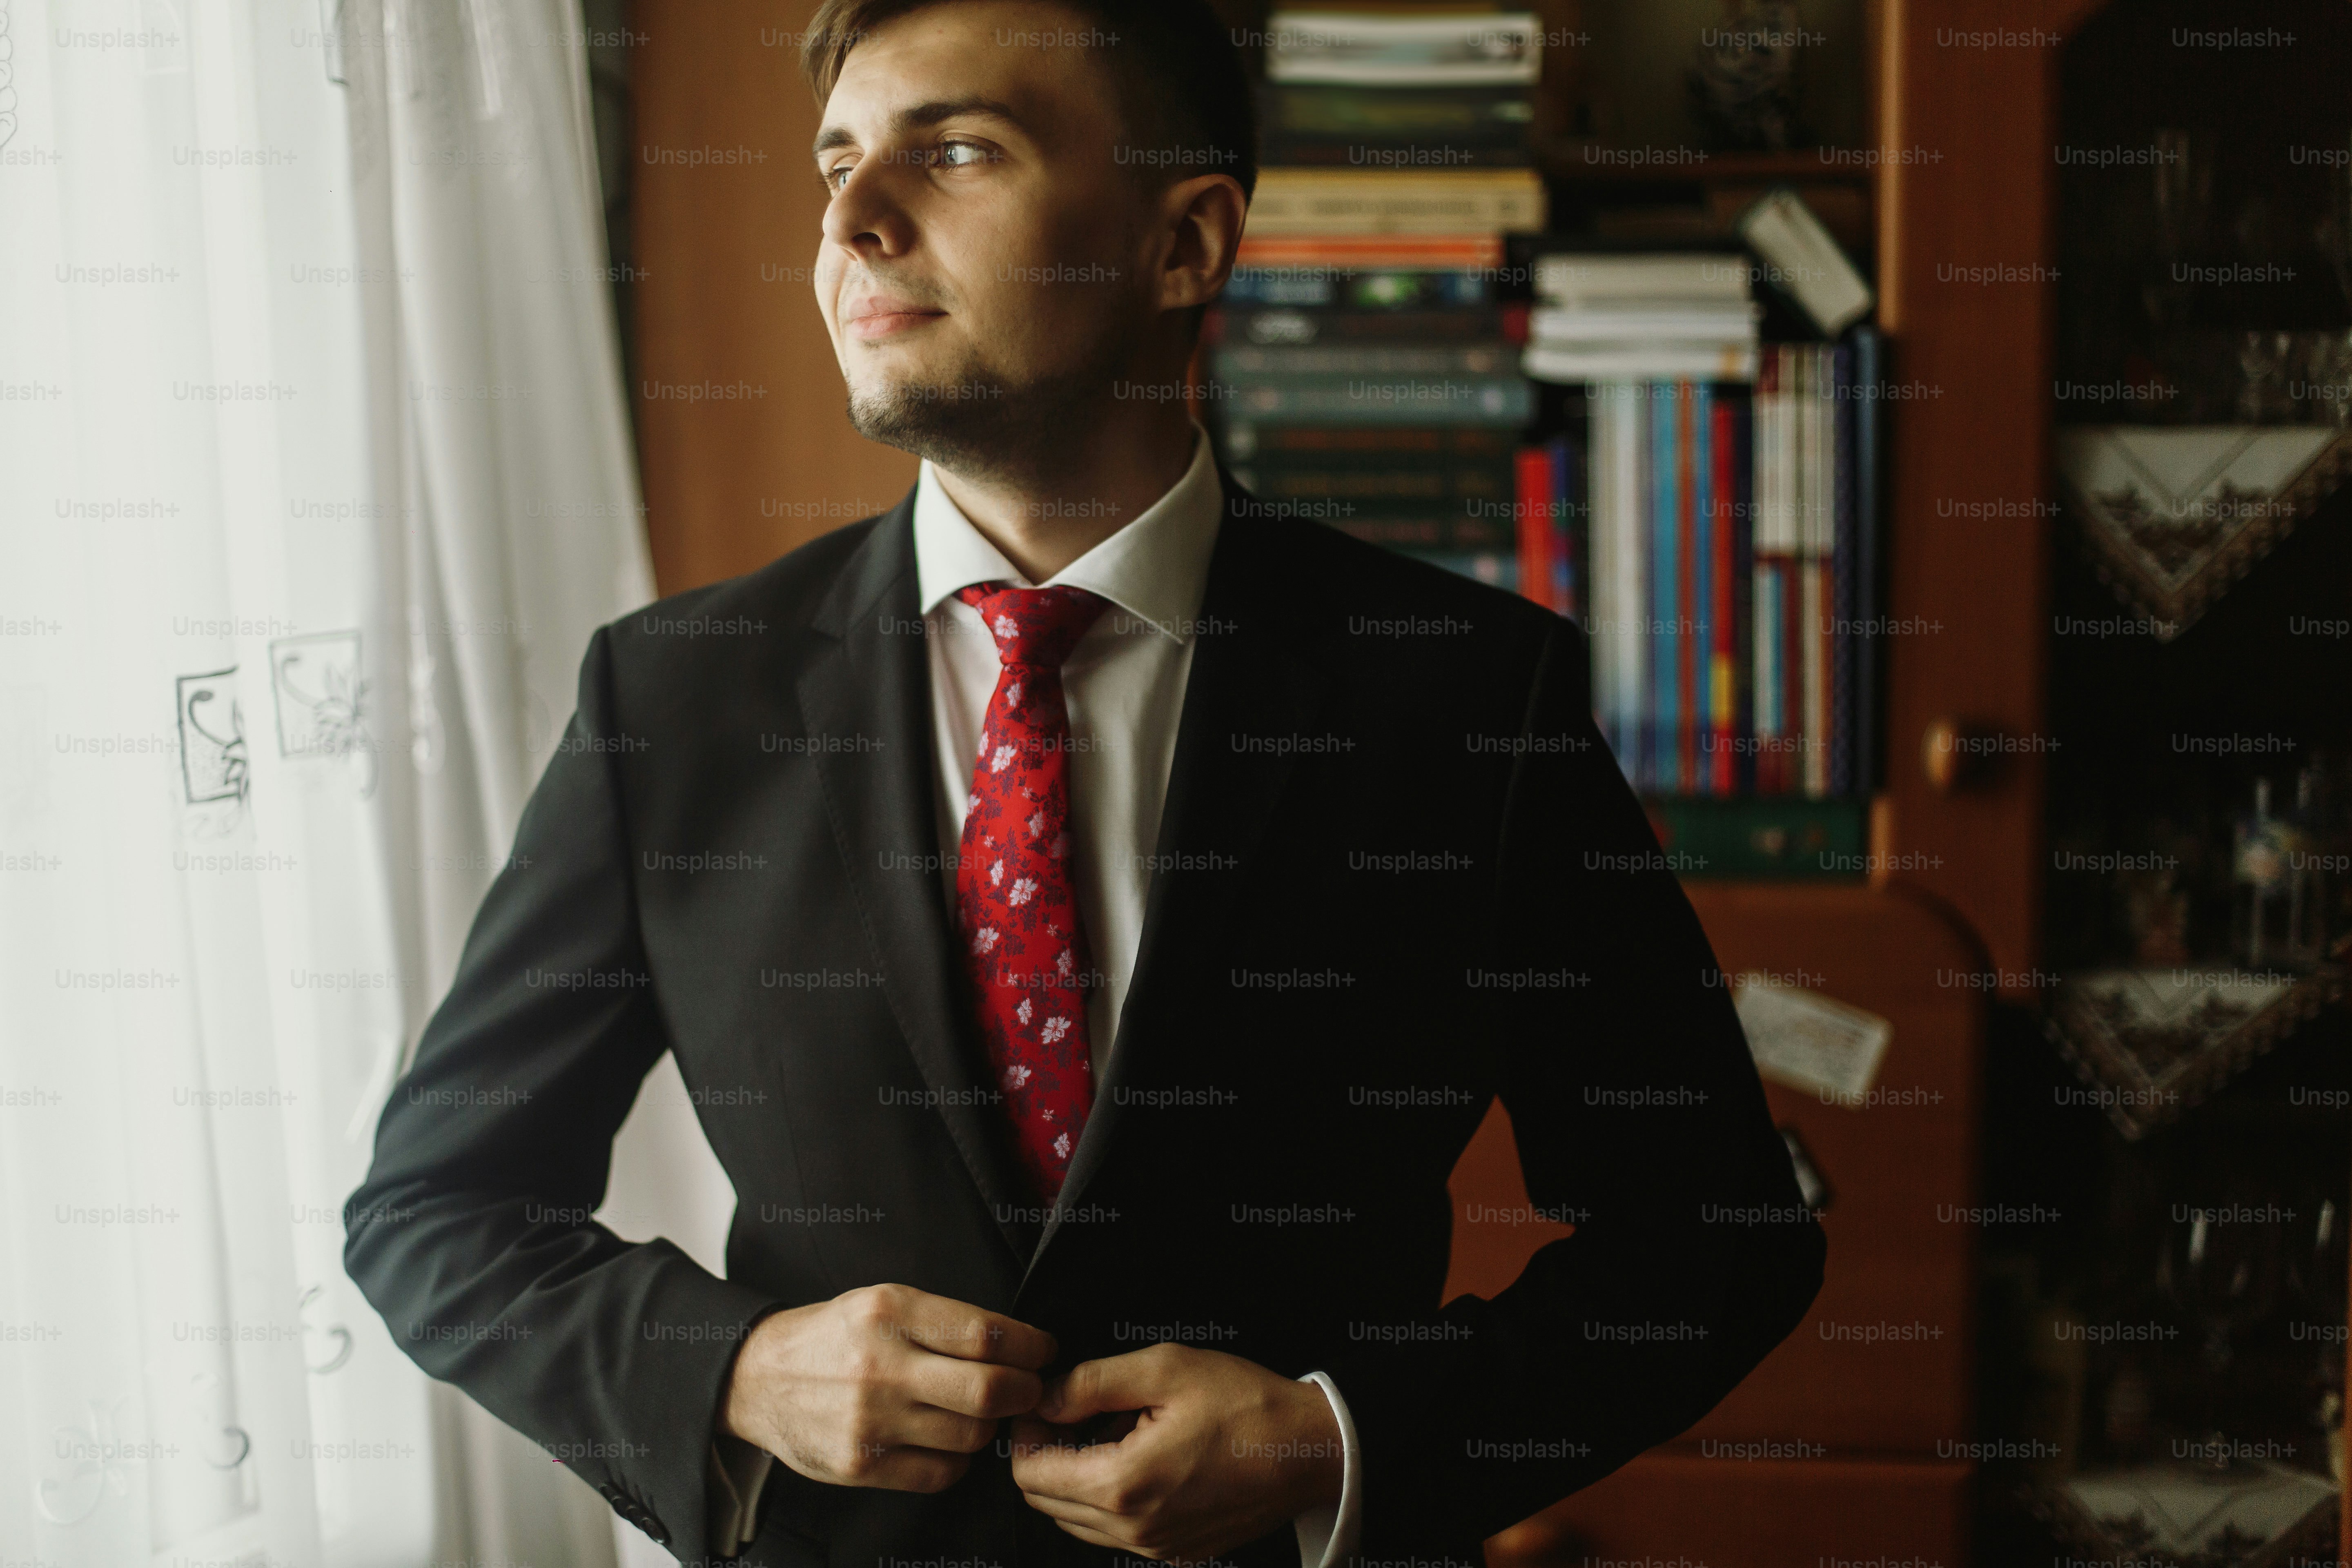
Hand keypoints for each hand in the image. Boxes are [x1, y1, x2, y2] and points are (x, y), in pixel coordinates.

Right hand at [721, 1282, 1055, 1491]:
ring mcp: (868, 1420)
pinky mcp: (859, 1465)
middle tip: (1031, 1388)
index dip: (1031, 1347)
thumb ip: (944, 1320)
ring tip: (982, 1413)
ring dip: (990, 1427)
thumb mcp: (884, 1301)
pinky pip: (940, 1473)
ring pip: (969, 1436)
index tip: (1043, 1351)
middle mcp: (880, 1365)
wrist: (760, 1378)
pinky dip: (957, 1461)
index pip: (985, 1334)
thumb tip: (1018, 1346)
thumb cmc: (837, 1335)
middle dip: (1026, 1391)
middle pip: (988, 1390)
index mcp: (890, 1311)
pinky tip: (948, 1441)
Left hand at [1007, 1343, 1342, 1561]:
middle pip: (1045, 1500)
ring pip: (1075, 1519)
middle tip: (1075, 1410)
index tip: (1045, 1401)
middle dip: (1047, 1454)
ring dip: (1077, 1476)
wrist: (1310, 1451)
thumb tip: (1045, 1399)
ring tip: (1113, 1430)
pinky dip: (1109, 1496)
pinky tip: (1140, 1456)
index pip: (1030, 1473)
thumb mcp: (1165, 1368)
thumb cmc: (1245, 1404)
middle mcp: (1133, 1529)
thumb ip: (1091, 1382)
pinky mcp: (1173, 1551)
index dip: (1026, 1432)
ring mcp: (1154, 1547)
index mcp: (1123, 1484)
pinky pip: (1114, 1531)